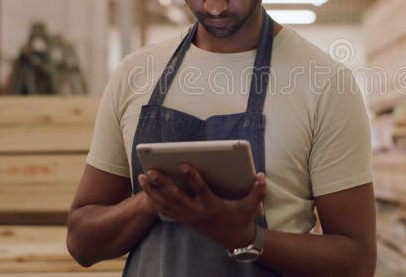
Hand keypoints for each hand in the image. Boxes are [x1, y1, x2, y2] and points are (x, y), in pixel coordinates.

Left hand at [138, 164, 265, 249]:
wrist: (234, 240)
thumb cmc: (241, 220)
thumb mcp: (250, 206)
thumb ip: (257, 191)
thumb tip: (262, 176)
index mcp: (214, 207)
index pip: (201, 191)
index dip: (193, 178)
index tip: (184, 164)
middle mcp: (198, 213)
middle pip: (177, 198)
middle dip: (163, 184)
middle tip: (153, 170)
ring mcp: (189, 218)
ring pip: (167, 204)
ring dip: (154, 191)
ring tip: (144, 177)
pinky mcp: (185, 220)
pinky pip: (166, 210)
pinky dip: (155, 199)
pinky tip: (147, 189)